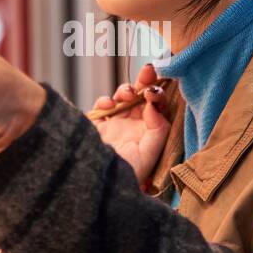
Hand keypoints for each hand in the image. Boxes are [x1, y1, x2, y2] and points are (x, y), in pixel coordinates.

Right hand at [89, 63, 169, 185]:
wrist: (95, 183)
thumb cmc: (125, 174)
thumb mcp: (149, 154)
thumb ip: (158, 128)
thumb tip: (153, 104)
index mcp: (148, 133)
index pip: (156, 107)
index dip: (157, 95)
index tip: (154, 92)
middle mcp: (132, 127)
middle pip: (141, 97)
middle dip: (145, 81)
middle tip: (149, 69)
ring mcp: (114, 124)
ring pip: (122, 97)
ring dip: (126, 89)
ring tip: (127, 93)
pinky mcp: (96, 124)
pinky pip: (102, 105)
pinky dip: (106, 100)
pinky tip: (109, 105)